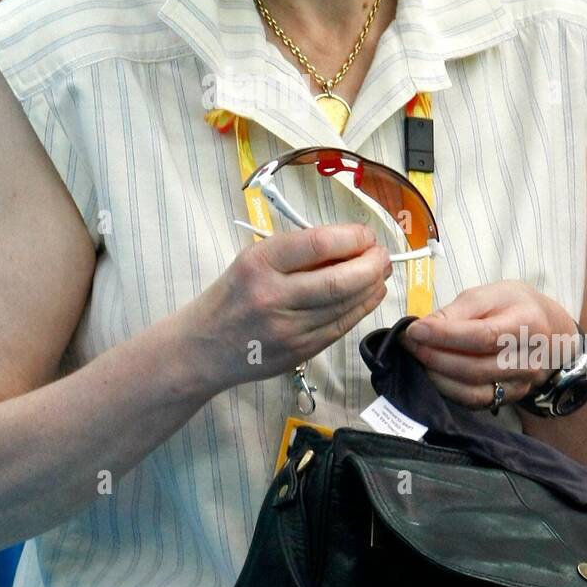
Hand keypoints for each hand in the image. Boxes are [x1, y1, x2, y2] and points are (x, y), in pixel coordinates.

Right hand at [189, 224, 392, 390]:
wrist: (203, 347)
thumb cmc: (232, 294)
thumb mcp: (253, 259)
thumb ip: (298, 253)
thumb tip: (351, 244)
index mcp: (260, 264)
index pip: (319, 244)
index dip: (353, 237)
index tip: (365, 234)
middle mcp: (274, 297)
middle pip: (341, 280)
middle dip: (372, 264)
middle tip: (383, 255)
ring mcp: (288, 330)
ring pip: (347, 306)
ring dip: (372, 286)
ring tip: (381, 272)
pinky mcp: (300, 352)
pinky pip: (341, 327)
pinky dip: (361, 308)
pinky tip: (370, 295)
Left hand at [396, 279, 578, 409]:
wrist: (550, 331)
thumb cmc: (515, 306)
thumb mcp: (491, 294)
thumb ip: (458, 310)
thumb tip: (424, 327)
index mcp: (527, 324)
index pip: (482, 336)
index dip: (445, 335)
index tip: (414, 330)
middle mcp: (529, 360)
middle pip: (475, 367)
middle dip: (435, 356)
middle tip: (409, 344)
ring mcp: (522, 383)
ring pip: (473, 390)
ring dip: (437, 375)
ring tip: (417, 357)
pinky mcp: (510, 398)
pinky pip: (475, 402)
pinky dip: (448, 390)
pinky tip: (433, 374)